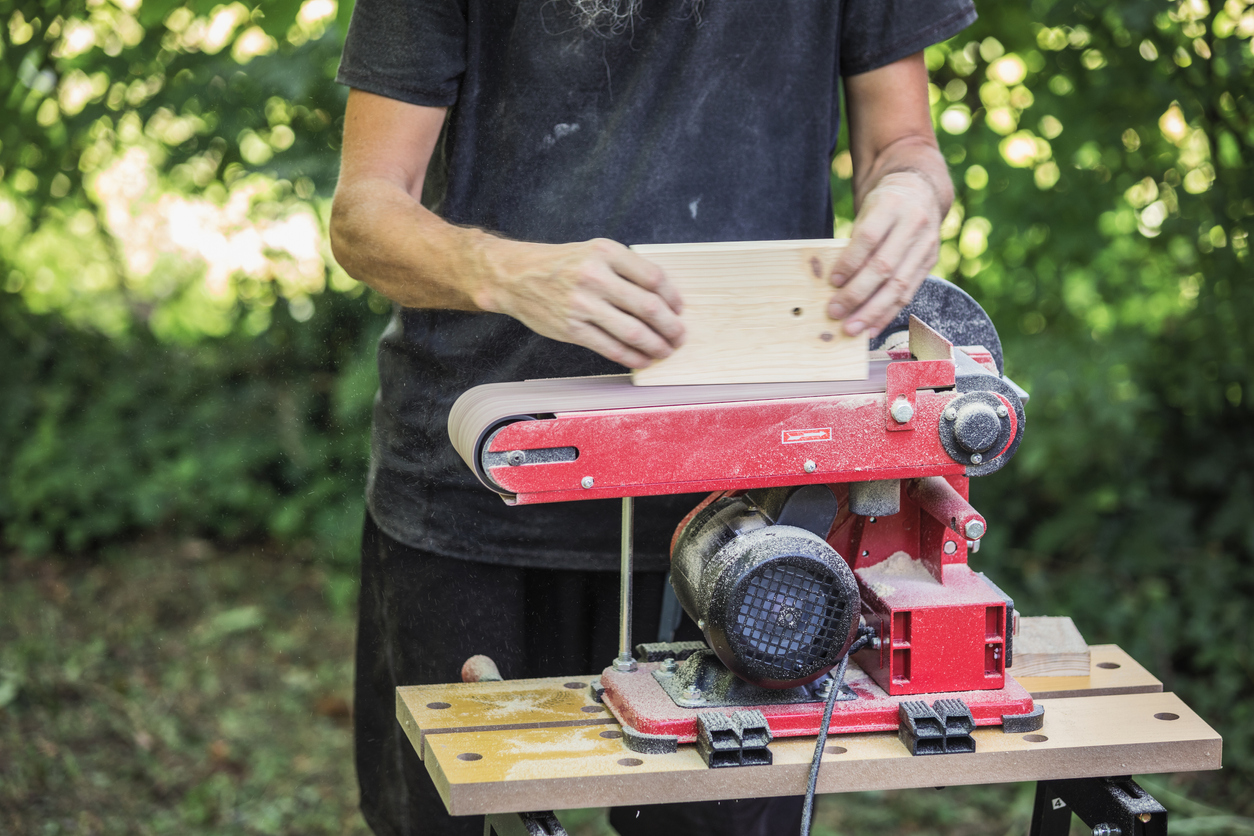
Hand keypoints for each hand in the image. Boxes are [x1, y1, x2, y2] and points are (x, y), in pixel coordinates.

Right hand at [475, 237, 685, 368]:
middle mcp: (595, 277)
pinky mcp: (572, 328)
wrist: (517, 277)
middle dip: (670, 326)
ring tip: (665, 351)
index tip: (678, 309)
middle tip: (679, 336)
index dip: (673, 297)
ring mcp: (583, 304)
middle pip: (648, 307)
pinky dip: (631, 357)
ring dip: (655, 345)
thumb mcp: (595, 252)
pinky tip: (642, 359)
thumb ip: (626, 269)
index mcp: (606, 253)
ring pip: (632, 331)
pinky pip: (610, 347)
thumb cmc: (562, 265)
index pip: (653, 277)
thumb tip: (663, 298)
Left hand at [826, 170, 944, 337]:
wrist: (919, 192)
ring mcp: (926, 244)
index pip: (868, 238)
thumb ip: (855, 240)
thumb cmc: (883, 204)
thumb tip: (834, 283)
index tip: (832, 282)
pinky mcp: (930, 261)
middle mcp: (913, 224)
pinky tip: (872, 327)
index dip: (849, 262)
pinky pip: (909, 292)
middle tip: (835, 312)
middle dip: (857, 294)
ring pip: (899, 285)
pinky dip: (888, 313)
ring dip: (873, 311)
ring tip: (852, 328)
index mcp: (892, 205)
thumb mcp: (867, 210)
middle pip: (884, 266)